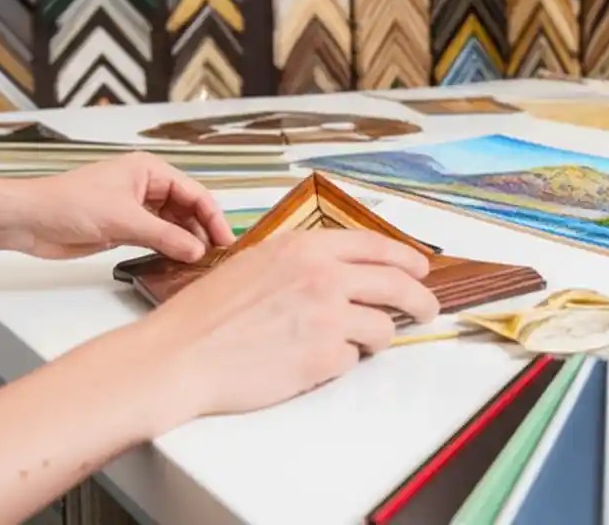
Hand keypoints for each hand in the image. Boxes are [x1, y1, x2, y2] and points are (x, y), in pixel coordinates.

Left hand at [11, 152, 234, 261]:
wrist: (28, 221)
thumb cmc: (68, 204)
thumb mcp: (124, 220)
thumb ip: (165, 236)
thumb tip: (197, 251)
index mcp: (150, 171)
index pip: (195, 194)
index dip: (213, 218)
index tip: (226, 241)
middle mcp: (147, 187)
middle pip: (188, 210)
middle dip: (202, 231)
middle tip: (217, 257)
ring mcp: (136, 209)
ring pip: (174, 226)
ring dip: (186, 243)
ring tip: (201, 264)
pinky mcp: (125, 229)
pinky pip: (158, 238)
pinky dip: (169, 250)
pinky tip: (179, 263)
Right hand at [140, 229, 437, 417]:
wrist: (181, 355)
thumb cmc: (208, 314)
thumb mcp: (258, 262)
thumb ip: (304, 261)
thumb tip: (345, 270)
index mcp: (306, 248)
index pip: (377, 246)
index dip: (407, 257)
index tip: (421, 268)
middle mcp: (324, 277)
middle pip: (398, 285)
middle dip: (421, 299)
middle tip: (427, 308)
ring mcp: (328, 317)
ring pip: (383, 328)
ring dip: (374, 338)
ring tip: (349, 343)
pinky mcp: (325, 357)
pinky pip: (352, 360)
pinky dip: (337, 363)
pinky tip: (308, 362)